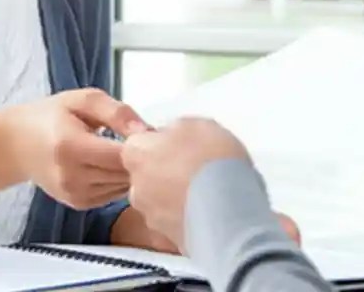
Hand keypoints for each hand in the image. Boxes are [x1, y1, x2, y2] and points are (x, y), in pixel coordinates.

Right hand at [8, 88, 147, 210]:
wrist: (16, 144)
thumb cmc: (50, 116)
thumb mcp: (82, 100)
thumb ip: (117, 112)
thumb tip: (147, 131)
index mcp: (72, 147)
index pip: (122, 155)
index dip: (143, 144)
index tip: (148, 131)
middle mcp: (73, 177)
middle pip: (126, 174)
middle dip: (141, 158)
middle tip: (143, 140)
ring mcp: (75, 195)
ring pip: (123, 187)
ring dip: (132, 171)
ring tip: (126, 149)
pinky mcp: (79, 204)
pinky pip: (114, 194)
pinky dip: (119, 180)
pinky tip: (112, 163)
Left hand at [121, 118, 300, 251]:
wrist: (226, 212)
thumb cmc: (210, 162)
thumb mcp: (196, 124)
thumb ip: (175, 129)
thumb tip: (173, 135)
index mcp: (136, 153)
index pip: (137, 144)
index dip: (159, 143)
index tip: (179, 144)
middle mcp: (136, 187)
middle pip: (147, 174)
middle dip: (167, 171)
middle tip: (196, 167)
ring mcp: (152, 216)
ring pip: (161, 201)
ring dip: (178, 196)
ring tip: (208, 191)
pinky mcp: (170, 239)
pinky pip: (177, 222)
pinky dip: (189, 216)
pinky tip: (211, 210)